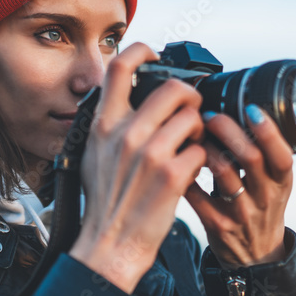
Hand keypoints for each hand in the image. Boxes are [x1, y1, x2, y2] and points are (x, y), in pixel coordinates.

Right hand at [69, 42, 207, 294]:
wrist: (110, 244)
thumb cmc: (105, 202)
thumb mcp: (93, 154)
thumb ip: (109, 124)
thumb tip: (125, 97)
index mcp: (103, 125)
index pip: (120, 68)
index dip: (142, 51)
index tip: (156, 56)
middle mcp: (125, 134)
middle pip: (173, 88)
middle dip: (191, 96)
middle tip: (193, 110)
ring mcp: (150, 154)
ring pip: (194, 118)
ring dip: (201, 130)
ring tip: (192, 146)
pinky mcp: (172, 176)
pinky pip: (202, 151)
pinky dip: (203, 160)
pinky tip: (192, 171)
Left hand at [184, 105, 292, 266]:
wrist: (256, 255)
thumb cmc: (261, 206)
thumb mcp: (274, 183)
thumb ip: (264, 154)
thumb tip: (242, 110)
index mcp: (282, 182)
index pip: (282, 155)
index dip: (268, 131)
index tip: (250, 109)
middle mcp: (265, 197)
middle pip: (250, 157)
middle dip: (228, 130)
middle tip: (209, 115)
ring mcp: (241, 213)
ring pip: (223, 173)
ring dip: (205, 148)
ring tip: (194, 135)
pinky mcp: (217, 225)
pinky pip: (198, 193)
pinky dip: (187, 172)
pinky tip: (179, 159)